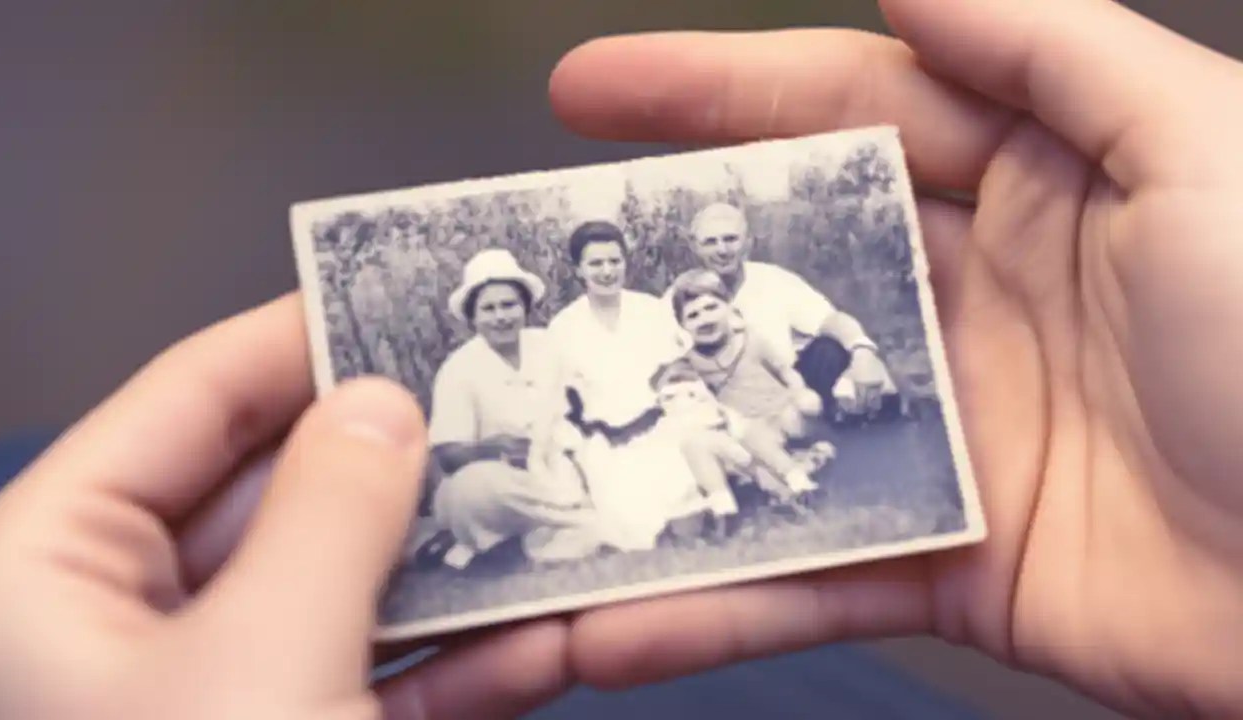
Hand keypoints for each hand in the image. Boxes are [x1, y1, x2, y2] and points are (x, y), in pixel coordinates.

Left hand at [0, 296, 569, 719]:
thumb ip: (330, 517)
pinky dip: (458, 654)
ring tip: (544, 488)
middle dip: (397, 449)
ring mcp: (212, 696)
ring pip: (341, 583)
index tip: (397, 294)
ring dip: (446, 551)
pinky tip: (544, 616)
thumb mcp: (260, 671)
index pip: (182, 403)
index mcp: (41, 577)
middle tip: (499, 390)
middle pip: (275, 489)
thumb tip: (380, 402)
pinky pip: (377, 675)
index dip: (294, 337)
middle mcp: (115, 626)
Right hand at [547, 0, 1242, 715]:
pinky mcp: (953, 562)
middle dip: (649, 270)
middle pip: (775, 270)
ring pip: (769, 430)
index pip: (837, 115)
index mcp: (1033, 184)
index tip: (586, 92)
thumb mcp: (1201, 150)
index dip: (708, 95)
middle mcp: (977, 302)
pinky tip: (615, 616)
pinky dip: (713, 599)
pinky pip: (813, 570)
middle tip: (528, 279)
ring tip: (535, 463)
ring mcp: (954, 436)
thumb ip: (1049, 48)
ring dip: (654, 455)